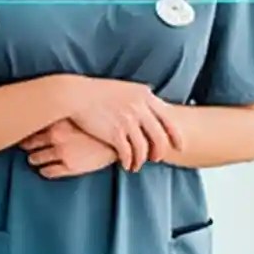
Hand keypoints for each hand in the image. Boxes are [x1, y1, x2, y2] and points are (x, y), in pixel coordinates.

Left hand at [19, 119, 116, 178]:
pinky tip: (45, 169)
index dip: (24, 129)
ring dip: (33, 159)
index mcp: (58, 121)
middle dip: (26, 146)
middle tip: (23, 146)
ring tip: (33, 159)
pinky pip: (48, 172)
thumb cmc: (99, 124)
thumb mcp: (79, 115)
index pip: (31, 125)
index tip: (20, 129)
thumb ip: (63, 113)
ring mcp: (61, 152)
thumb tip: (49, 106)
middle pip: (29, 143)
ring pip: (35, 159)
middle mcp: (56, 136)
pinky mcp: (69, 167)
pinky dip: (44, 171)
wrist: (118, 140)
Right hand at [69, 79, 183, 172]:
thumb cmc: (95, 92)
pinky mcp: (115, 133)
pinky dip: (130, 162)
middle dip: (160, 151)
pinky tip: (127, 165)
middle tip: (156, 158)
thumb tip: (150, 105)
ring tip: (137, 165)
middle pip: (160, 137)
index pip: (168, 119)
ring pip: (144, 148)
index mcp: (144, 95)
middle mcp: (139, 108)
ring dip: (143, 160)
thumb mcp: (123, 88)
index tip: (180, 146)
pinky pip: (128, 153)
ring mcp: (128, 121)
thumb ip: (138, 97)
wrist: (74, 95)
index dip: (176, 135)